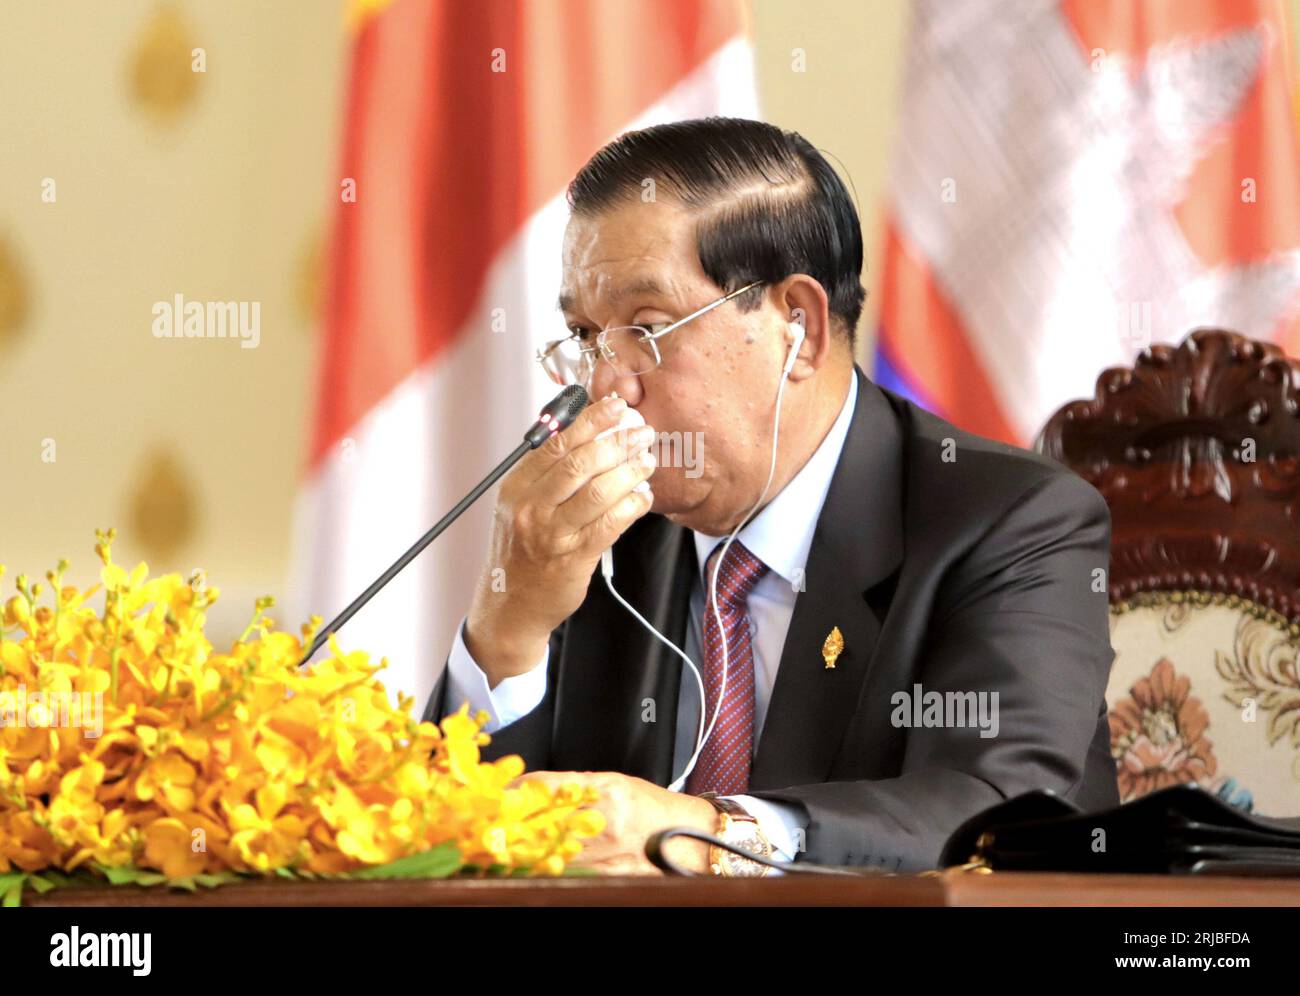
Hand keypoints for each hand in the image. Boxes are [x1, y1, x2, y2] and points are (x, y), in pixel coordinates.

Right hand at [466, 395, 656, 685]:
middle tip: (641, 432)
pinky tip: (643, 497)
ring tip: (647, 461)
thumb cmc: (520, 552)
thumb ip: (546, 473)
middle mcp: (531, 509)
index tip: (614, 407)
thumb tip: (582, 432)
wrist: (510, 605)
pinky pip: (611, 524)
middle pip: (579, 463)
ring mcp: (553, 534)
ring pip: (599, 492)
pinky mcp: (575, 558)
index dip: (590, 421)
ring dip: (630, 472)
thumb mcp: (519, 506)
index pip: (555, 444)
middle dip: (616, 442)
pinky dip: (632, 506)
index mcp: (516, 488)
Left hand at [510, 771, 716, 875]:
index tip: (493, 794)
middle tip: (481, 824)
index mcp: (606, 790)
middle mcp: (605, 822)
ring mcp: (607, 856)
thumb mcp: (614, 783)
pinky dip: (545, 868)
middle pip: (540, 823)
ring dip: (518, 849)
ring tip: (494, 847)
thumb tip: (528, 788)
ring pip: (549, 853)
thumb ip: (572, 785)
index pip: (545, 788)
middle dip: (507, 824)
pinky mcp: (609, 878)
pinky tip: (528, 865)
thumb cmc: (653, 808)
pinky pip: (568, 873)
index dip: (513, 791)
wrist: (690, 838)